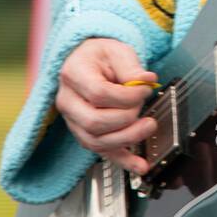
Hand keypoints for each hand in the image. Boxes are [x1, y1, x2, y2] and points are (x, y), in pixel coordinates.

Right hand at [56, 38, 158, 175]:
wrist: (86, 62)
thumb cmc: (100, 56)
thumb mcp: (117, 51)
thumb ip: (131, 67)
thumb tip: (146, 80)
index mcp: (73, 74)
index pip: (99, 94)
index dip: (126, 96)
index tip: (145, 89)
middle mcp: (68, 101)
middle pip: (95, 122)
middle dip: (127, 118)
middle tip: (143, 106)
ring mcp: (73, 121)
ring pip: (96, 141)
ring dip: (127, 138)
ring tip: (148, 127)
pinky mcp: (84, 134)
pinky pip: (101, 152)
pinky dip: (123, 161)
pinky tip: (140, 165)